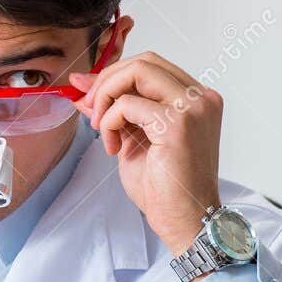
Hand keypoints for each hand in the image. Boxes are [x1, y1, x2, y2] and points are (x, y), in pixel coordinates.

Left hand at [71, 52, 222, 256]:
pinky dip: (110, 121)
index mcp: (196, 98)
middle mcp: (200, 97)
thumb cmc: (164, 187)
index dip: (114, 75)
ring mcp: (193, 108)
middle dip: (107, 81)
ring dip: (106, 98)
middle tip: (91, 110)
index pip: (151, 65)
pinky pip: (128, 104)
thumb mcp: (130, 137)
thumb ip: (112, 108)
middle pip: (143, 61)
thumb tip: (81, 83)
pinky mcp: (178, 124)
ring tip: (102, 129)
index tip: (90, 96)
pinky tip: (113, 147)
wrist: (184, 220)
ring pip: (137, 72)